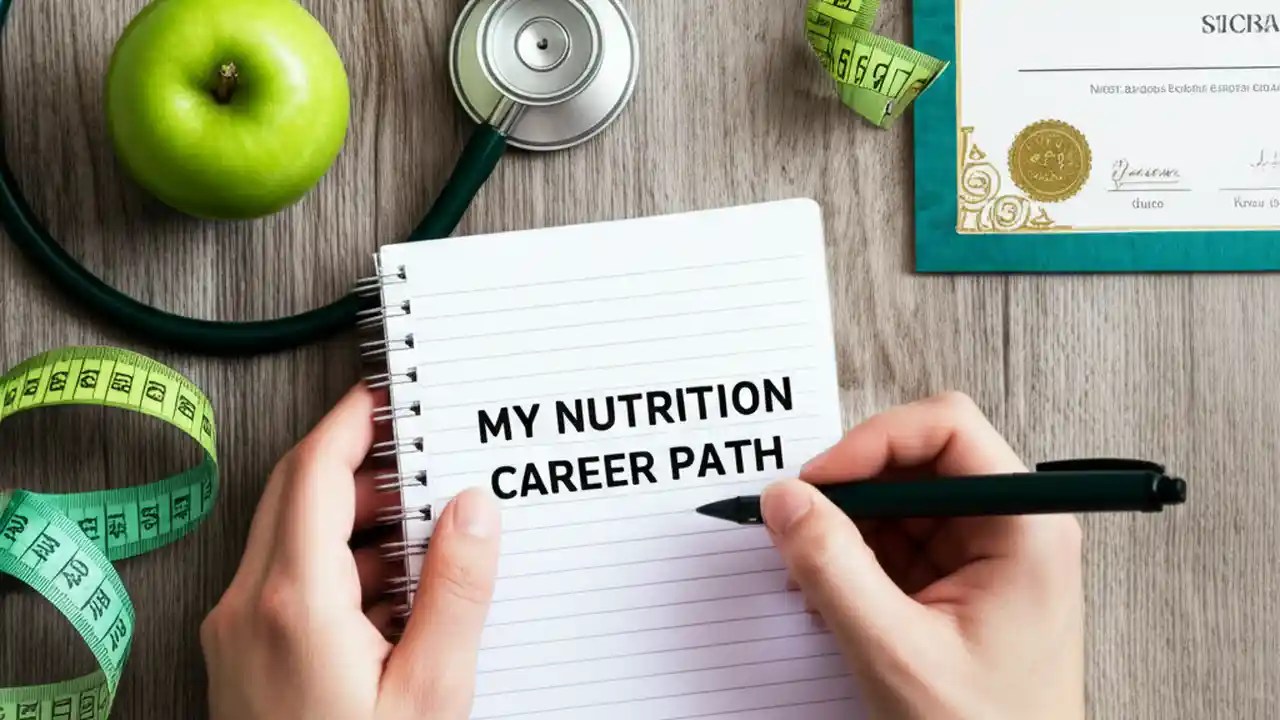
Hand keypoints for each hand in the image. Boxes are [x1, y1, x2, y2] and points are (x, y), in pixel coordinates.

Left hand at [200, 384, 502, 719]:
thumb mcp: (431, 693)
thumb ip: (457, 592)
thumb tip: (475, 510)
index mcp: (293, 603)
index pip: (313, 472)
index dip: (350, 420)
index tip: (385, 393)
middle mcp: (247, 608)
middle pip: (296, 495)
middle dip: (360, 464)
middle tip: (421, 454)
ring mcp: (236, 634)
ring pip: (290, 537)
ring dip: (353, 518)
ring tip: (424, 531)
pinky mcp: (242, 657)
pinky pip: (287, 580)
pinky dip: (339, 563)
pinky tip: (396, 591)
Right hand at [763, 392, 1082, 719]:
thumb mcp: (895, 650)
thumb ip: (833, 567)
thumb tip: (785, 499)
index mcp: (1027, 527)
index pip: (947, 427)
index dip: (873, 441)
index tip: (818, 480)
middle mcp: (1015, 526)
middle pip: (919, 459)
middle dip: (852, 491)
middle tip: (800, 525)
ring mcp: (989, 553)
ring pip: (901, 499)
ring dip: (848, 527)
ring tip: (813, 574)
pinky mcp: (963, 580)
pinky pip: (900, 540)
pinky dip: (856, 558)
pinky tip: (833, 593)